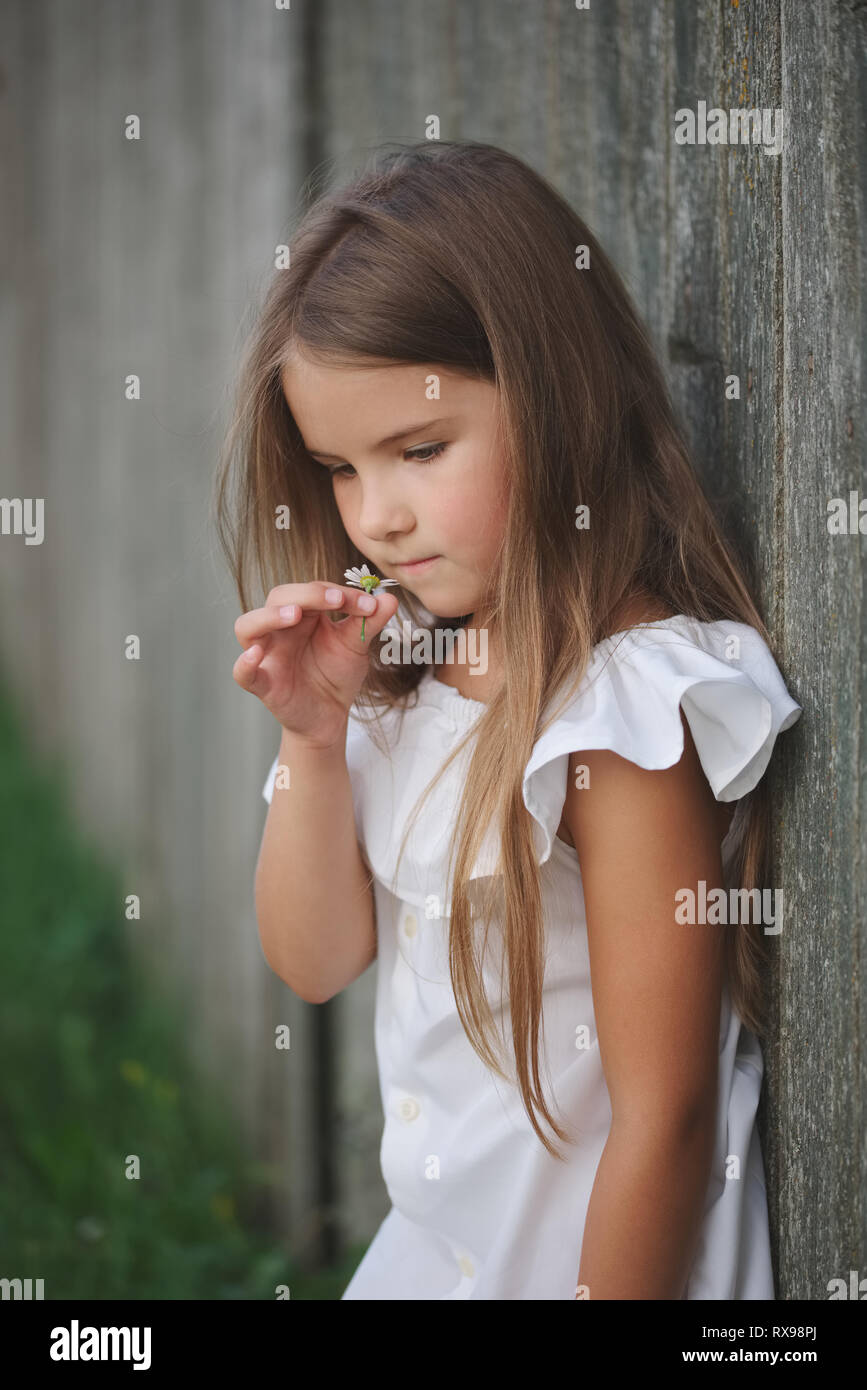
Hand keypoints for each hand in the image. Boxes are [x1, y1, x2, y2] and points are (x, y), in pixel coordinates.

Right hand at [232, 580, 398, 748]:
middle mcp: (279, 629)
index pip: (313, 591)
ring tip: (294, 615)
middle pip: (279, 598)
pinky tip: (255, 655)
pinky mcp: (262, 683)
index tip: (368, 603)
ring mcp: (267, 655)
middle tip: (337, 599)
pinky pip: (242, 673)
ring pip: (248, 626)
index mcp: (303, 614)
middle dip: (307, 595)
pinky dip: (244, 663)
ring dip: (269, 617)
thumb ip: (369, 622)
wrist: (331, 716)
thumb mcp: (356, 646)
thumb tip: (389, 597)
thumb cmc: (337, 674)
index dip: (339, 592)